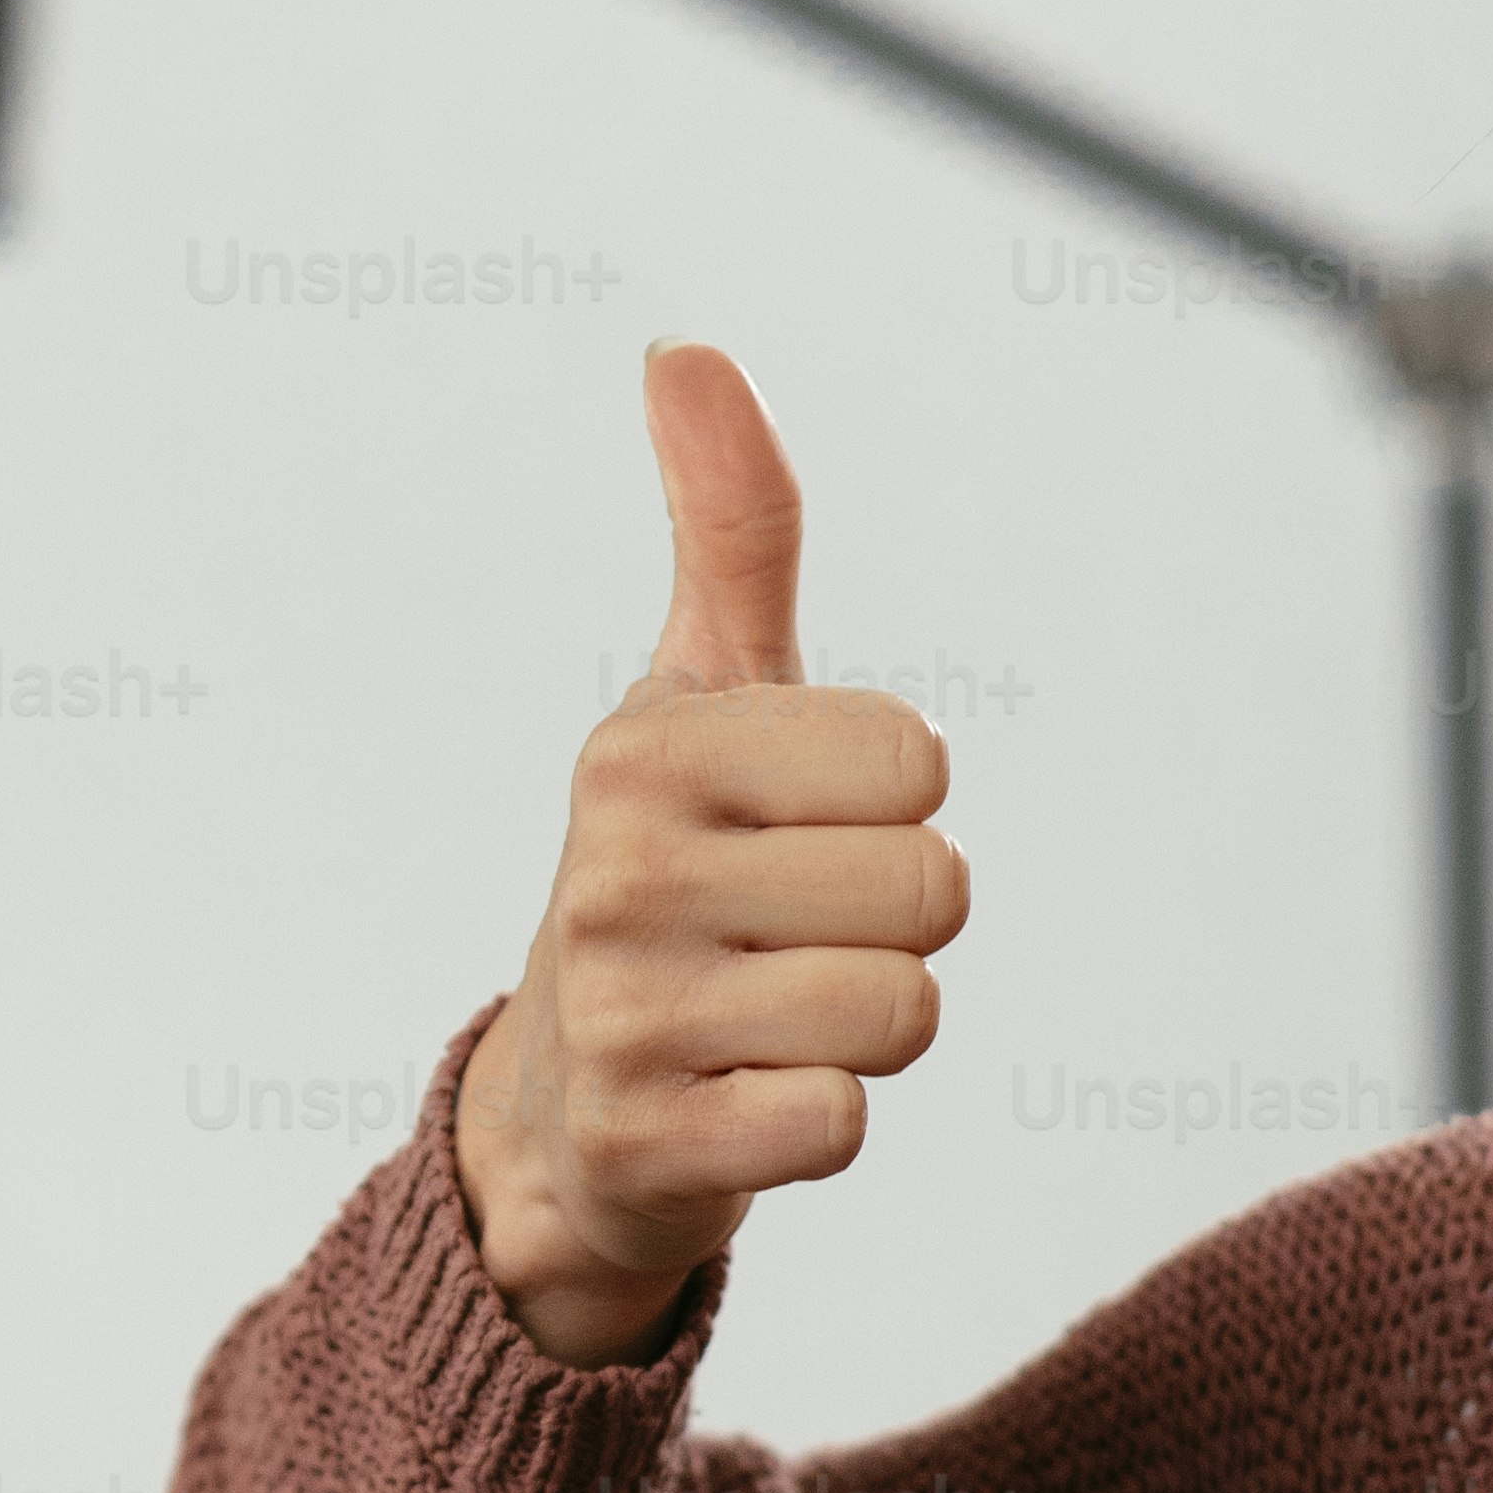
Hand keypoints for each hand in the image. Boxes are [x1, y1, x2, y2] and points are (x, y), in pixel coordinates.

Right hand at [448, 342, 964, 1361]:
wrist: (560, 1114)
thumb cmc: (674, 876)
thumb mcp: (699, 700)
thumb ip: (729, 529)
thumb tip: (683, 345)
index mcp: (645, 750)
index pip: (920, 763)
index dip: (896, 809)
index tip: (801, 835)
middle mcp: (616, 874)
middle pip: (932, 892)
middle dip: (899, 930)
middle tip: (796, 942)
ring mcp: (622, 1017)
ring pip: (903, 1011)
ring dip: (868, 1030)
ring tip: (774, 1020)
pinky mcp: (645, 1147)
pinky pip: (844, 1125)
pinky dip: (822, 1125)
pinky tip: (744, 1106)